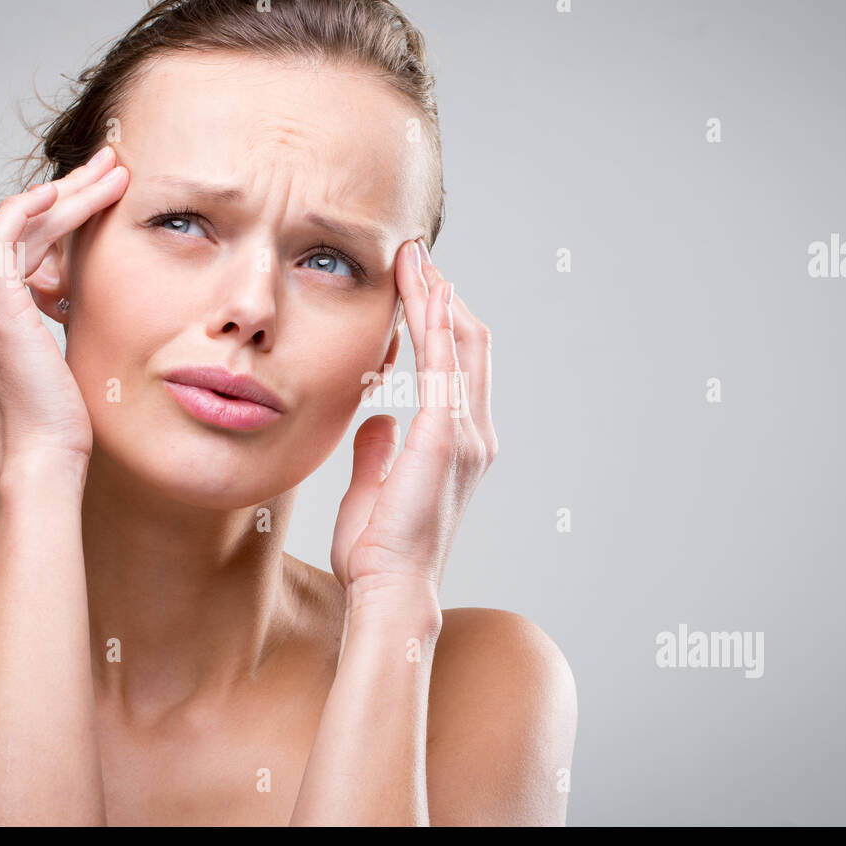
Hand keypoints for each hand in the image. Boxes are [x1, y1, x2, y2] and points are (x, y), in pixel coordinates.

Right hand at [0, 146, 128, 481]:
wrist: (43, 458)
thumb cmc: (57, 423)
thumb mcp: (58, 357)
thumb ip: (57, 318)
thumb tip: (80, 295)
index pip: (18, 248)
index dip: (59, 217)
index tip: (100, 196)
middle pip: (18, 229)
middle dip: (68, 193)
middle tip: (110, 166)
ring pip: (19, 226)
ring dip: (68, 194)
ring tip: (112, 173)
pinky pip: (5, 238)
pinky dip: (34, 209)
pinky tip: (69, 193)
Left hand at [329, 239, 497, 614]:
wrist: (388, 589)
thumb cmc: (378, 552)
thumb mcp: (374, 488)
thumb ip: (379, 451)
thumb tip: (376, 420)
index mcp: (457, 444)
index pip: (455, 365)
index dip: (439, 321)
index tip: (416, 286)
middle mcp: (472, 434)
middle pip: (467, 344)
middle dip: (443, 296)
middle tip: (416, 256)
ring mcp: (464, 434)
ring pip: (460, 343)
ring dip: (437, 297)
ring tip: (415, 257)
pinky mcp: (444, 436)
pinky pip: (442, 363)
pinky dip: (433, 321)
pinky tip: (420, 290)